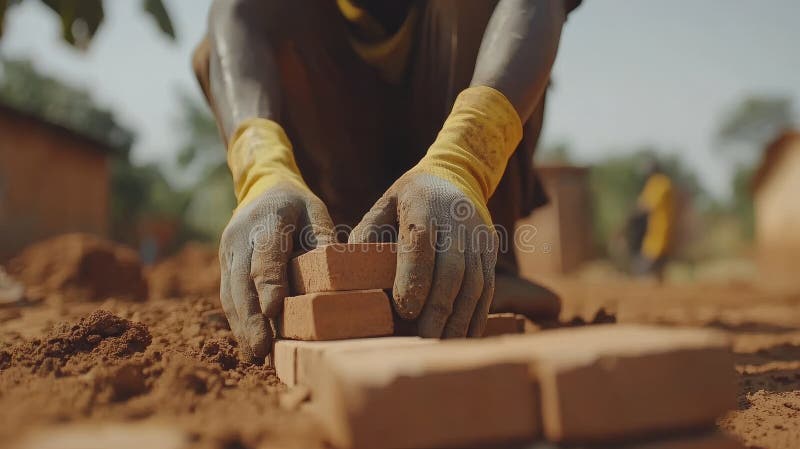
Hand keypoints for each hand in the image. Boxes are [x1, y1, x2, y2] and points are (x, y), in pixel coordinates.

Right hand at [220, 181, 333, 360]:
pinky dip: (237, 320)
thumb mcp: (316, 212)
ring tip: (255, 354)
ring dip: (241, 325)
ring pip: (230, 291)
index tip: (273, 308)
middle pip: (242, 279)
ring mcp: (228, 250)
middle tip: (261, 348)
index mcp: (269, 218)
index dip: (268, 281)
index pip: (267, 252)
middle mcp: (241, 235)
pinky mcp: (224, 264)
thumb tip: (337, 274)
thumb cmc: (297, 206)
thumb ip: (323, 239)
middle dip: (251, 316)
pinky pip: (227, 295)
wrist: (262, 189)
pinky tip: (248, 343)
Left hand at [349, 86, 522, 337]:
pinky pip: (487, 287)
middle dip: (439, 307)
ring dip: (460, 317)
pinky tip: (463, 337)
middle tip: (422, 339)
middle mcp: (456, 223)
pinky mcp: (490, 252)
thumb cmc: (411, 195)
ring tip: (442, 344)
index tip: (404, 310)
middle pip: (452, 269)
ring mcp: (478, 238)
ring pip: (474, 282)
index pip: (420, 244)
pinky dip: (477, 314)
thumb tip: (348, 270)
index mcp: (423, 207)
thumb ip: (368, 233)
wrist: (460, 175)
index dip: (415, 278)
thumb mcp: (385, 203)